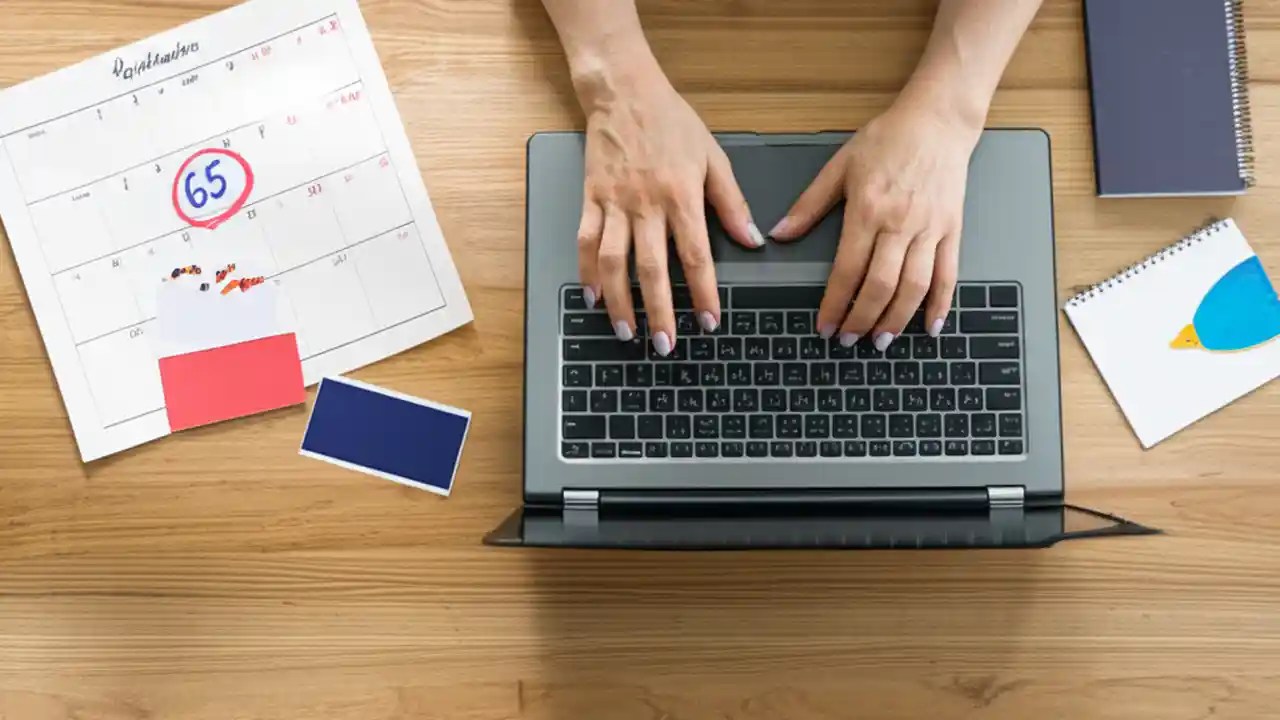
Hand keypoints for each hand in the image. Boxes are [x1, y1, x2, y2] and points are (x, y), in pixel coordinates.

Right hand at [574, 64, 764, 354]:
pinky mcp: (590, 198)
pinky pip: (586, 241)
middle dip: (660, 312)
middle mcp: (646, 203)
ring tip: (627, 331)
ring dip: (621, 301)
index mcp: (681, 195)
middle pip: (653, 268)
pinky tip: (593, 296)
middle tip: (665, 344)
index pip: (695, 255)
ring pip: (614, 261)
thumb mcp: (713, 157)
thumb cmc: (671, 121)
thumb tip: (752, 240)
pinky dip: (587, 271)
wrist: (624, 91)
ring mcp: (614, 203)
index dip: (704, 293)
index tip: (710, 323)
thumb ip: (732, 203)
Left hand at [770, 100, 979, 350]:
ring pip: (914, 286)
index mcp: (868, 210)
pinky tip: (930, 326)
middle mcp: (900, 224)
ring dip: (897, 319)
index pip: (847, 270)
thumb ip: (809, 205)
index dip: (834, 304)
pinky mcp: (952, 230)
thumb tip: (779, 234)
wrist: (938, 120)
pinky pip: (948, 274)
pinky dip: (940, 305)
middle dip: (862, 319)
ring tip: (882, 340)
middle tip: (848, 340)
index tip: (824, 326)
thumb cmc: (888, 139)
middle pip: (881, 286)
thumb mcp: (840, 166)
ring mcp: (929, 229)